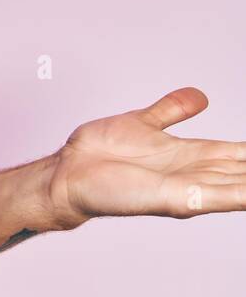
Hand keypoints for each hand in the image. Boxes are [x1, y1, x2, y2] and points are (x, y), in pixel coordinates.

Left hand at [46, 87, 244, 229]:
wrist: (68, 173)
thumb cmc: (101, 154)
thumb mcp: (145, 122)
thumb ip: (173, 111)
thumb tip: (200, 97)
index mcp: (196, 156)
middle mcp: (198, 174)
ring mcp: (188, 188)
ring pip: (244, 187)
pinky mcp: (173, 199)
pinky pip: (220, 198)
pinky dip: (245, 196)